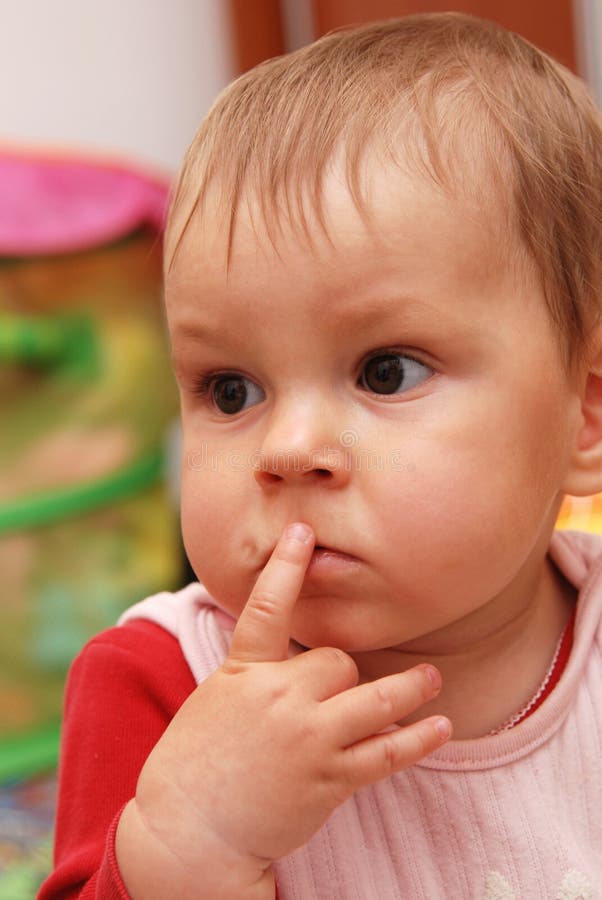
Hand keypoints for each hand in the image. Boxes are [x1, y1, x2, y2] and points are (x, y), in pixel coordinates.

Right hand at [116, 523, 450, 898]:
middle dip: (341, 675)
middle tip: (329, 697)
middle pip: (338, 661)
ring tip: (433, 677)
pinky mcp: (329, 780)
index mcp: (245, 671)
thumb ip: (255, 666)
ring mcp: (308, 740)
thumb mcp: (217, 694)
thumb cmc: (200, 756)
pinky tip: (439, 727)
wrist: (191, 827)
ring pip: (375, 701)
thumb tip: (285, 638)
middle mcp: (280, 699)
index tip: (302, 531)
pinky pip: (384, 754)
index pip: (268, 608)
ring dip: (410, 688)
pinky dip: (417, 740)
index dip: (285, 566)